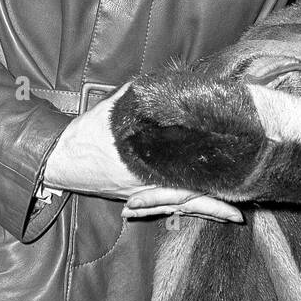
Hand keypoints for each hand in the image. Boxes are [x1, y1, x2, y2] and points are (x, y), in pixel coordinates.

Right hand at [43, 85, 241, 222]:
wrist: (61, 158)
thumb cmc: (88, 136)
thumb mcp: (116, 110)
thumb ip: (141, 98)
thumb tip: (167, 86)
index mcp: (146, 170)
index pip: (185, 181)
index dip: (209, 185)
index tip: (231, 188)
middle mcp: (146, 189)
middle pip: (186, 201)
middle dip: (213, 206)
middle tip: (239, 212)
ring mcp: (140, 196)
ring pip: (177, 206)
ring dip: (203, 210)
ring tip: (229, 215)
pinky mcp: (134, 196)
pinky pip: (163, 204)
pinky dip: (182, 207)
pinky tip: (194, 206)